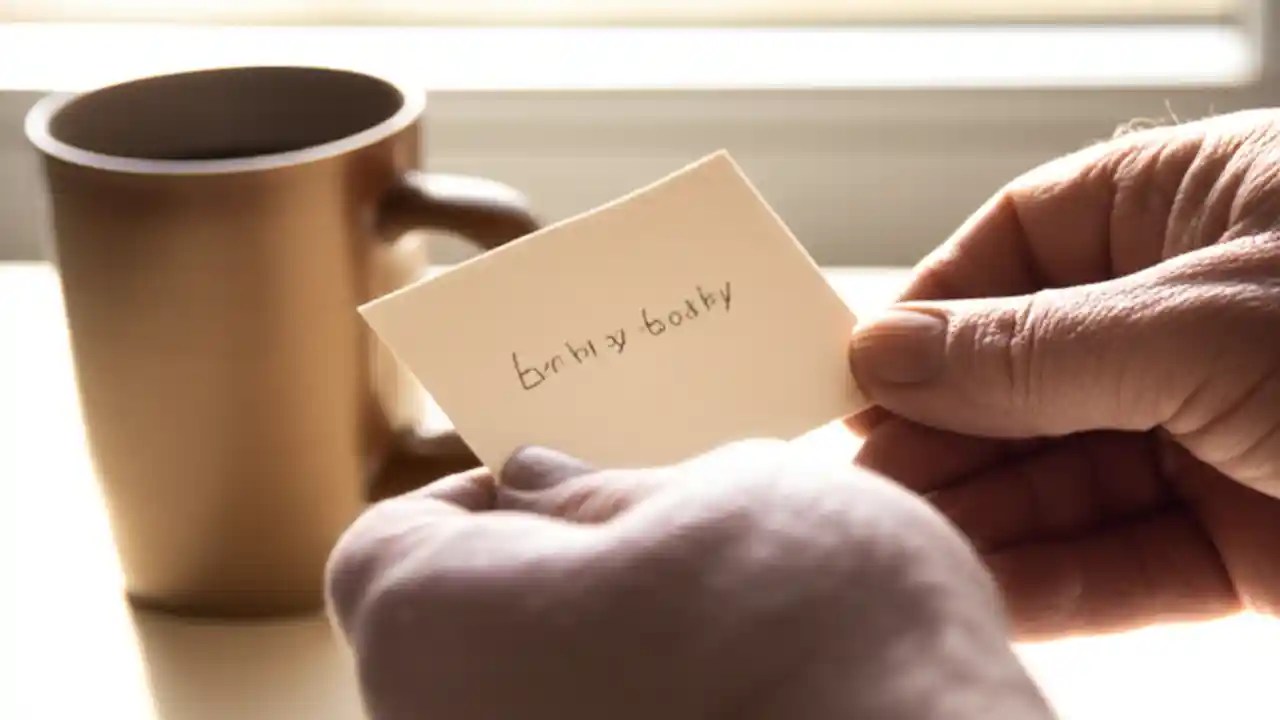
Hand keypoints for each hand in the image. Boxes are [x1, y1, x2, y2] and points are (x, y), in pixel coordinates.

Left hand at [327, 441, 1050, 719]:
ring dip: (601, 657)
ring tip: (718, 625)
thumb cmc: (812, 626)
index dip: (481, 494)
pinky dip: (641, 715)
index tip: (569, 477)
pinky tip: (733, 696)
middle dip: (550, 575)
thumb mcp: (717, 496)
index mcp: (429, 629)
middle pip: (463, 632)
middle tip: (661, 538)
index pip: (395, 541)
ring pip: (533, 702)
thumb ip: (603, 490)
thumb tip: (539, 481)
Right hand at [848, 109, 1279, 638]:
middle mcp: (1188, 318)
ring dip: (982, 514)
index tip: (854, 372)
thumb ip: (1033, 348)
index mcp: (1189, 209)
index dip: (932, 311)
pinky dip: (1052, 580)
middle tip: (858, 479)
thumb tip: (885, 351)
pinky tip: (981, 588)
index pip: (1017, 248)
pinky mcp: (1242, 539)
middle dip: (942, 431)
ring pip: (1062, 475)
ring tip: (897, 543)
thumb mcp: (1201, 322)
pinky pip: (1119, 559)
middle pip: (1023, 374)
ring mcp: (1212, 430)